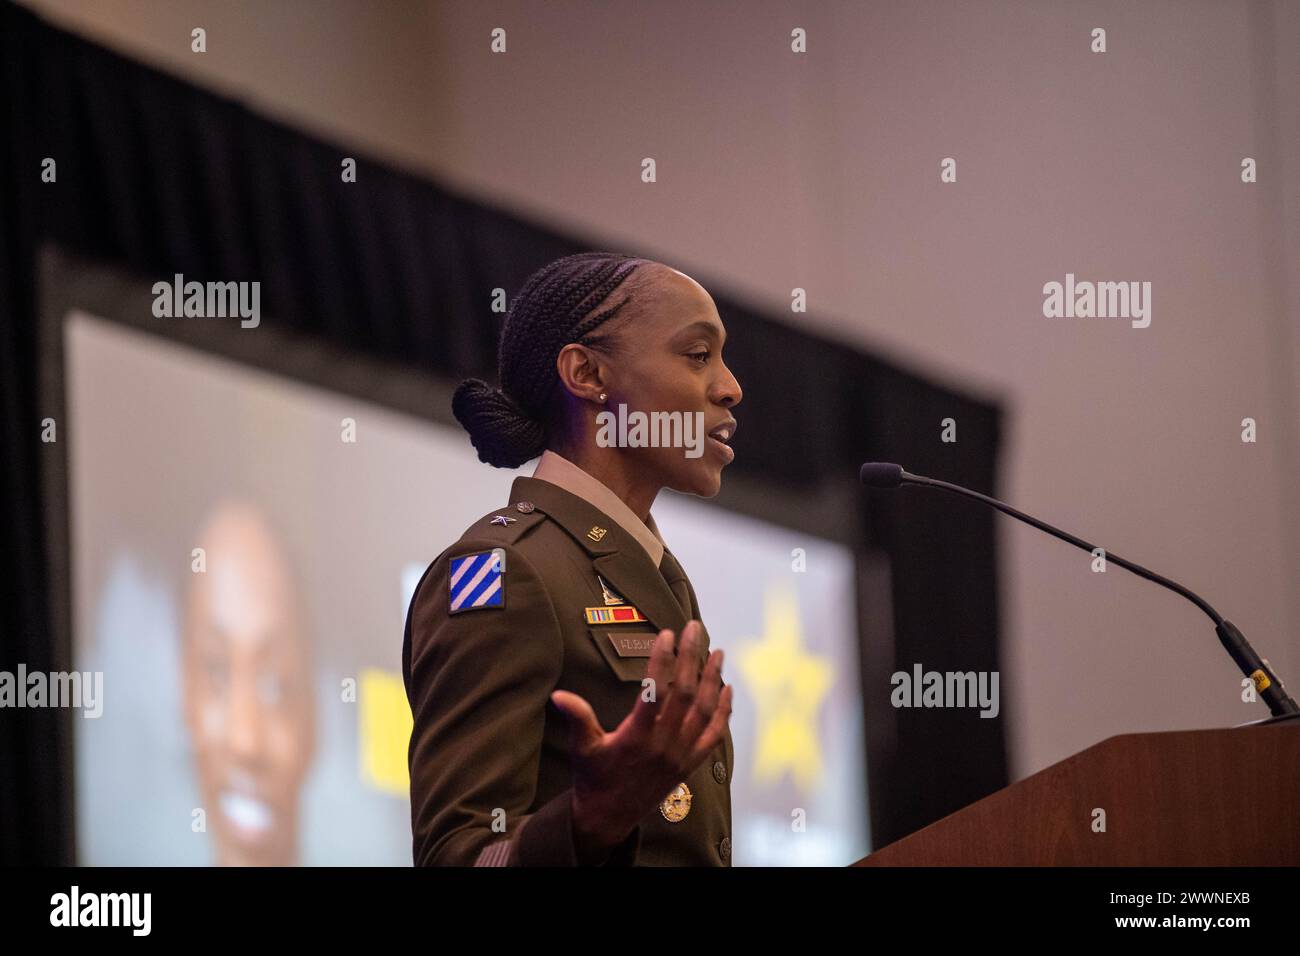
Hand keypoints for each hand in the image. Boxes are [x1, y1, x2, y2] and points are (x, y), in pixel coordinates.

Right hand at [550, 620, 731, 851]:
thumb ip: (577, 719)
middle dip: (692, 657)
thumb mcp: (582, 748)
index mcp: (637, 737)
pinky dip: (723, 711)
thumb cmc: (594, 777)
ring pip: (704, 711)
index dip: (663, 660)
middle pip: (685, 693)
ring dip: (713, 679)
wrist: (610, 816)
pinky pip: (714, 735)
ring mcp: (681, 755)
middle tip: (694, 629)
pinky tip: (727, 689)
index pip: (655, 690)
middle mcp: (664, 745)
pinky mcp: (691, 764)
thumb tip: (559, 695)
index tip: (667, 634)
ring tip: (717, 652)